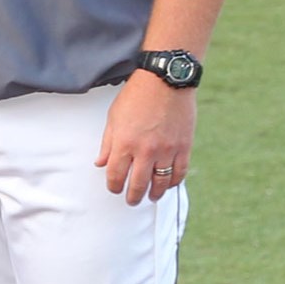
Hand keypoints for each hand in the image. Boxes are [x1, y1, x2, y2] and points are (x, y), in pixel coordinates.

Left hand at [96, 72, 196, 204]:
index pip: (116, 175)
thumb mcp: (114, 118)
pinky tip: (168, 185)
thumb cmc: (136, 97)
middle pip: (138, 183)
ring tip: (151, 197)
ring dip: (154, 193)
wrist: (165, 82)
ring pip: (161, 182)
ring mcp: (167, 150)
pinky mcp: (184, 148)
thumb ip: (108, 144)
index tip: (114, 188)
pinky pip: (179, 173)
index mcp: (125, 143)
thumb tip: (100, 164)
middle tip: (131, 201)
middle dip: (132, 195)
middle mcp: (146, 150)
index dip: (114, 186)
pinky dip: (173, 182)